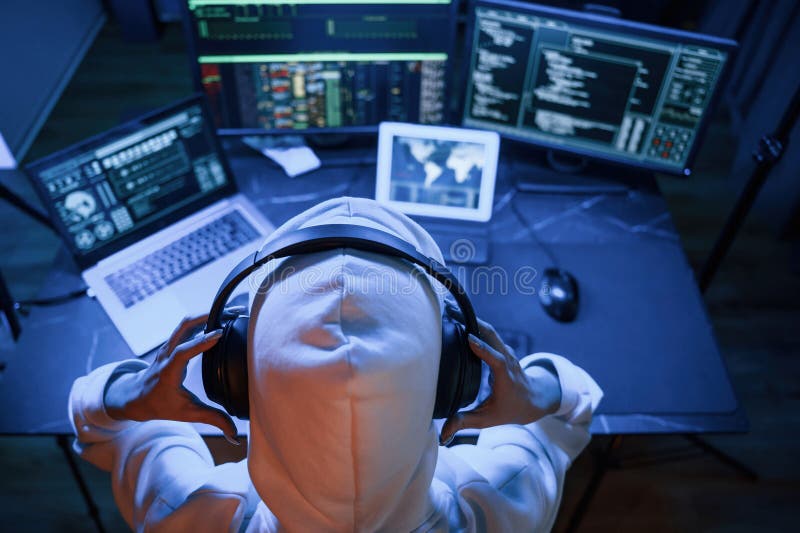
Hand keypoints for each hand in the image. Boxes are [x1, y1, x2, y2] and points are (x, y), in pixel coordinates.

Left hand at [104, 314, 238, 443]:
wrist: (135, 398)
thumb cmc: (160, 406)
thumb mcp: (187, 415)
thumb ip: (212, 421)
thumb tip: (234, 436)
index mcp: (168, 372)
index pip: (183, 351)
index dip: (200, 342)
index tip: (219, 334)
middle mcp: (166, 355)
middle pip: (182, 327)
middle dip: (205, 317)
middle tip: (230, 313)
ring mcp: (168, 346)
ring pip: (184, 323)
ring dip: (205, 315)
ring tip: (229, 311)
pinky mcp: (172, 343)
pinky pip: (186, 326)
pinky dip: (202, 319)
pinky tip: (218, 318)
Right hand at [439, 318, 560, 445]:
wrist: (534, 399)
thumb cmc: (510, 409)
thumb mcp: (487, 419)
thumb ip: (465, 423)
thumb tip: (443, 435)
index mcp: (505, 376)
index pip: (496, 359)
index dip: (483, 349)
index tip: (468, 337)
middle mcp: (507, 359)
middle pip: (492, 336)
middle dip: (474, 323)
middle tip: (452, 313)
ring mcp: (505, 351)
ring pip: (489, 330)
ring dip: (472, 320)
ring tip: (450, 310)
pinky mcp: (500, 347)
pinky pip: (487, 332)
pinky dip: (475, 324)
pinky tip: (459, 318)